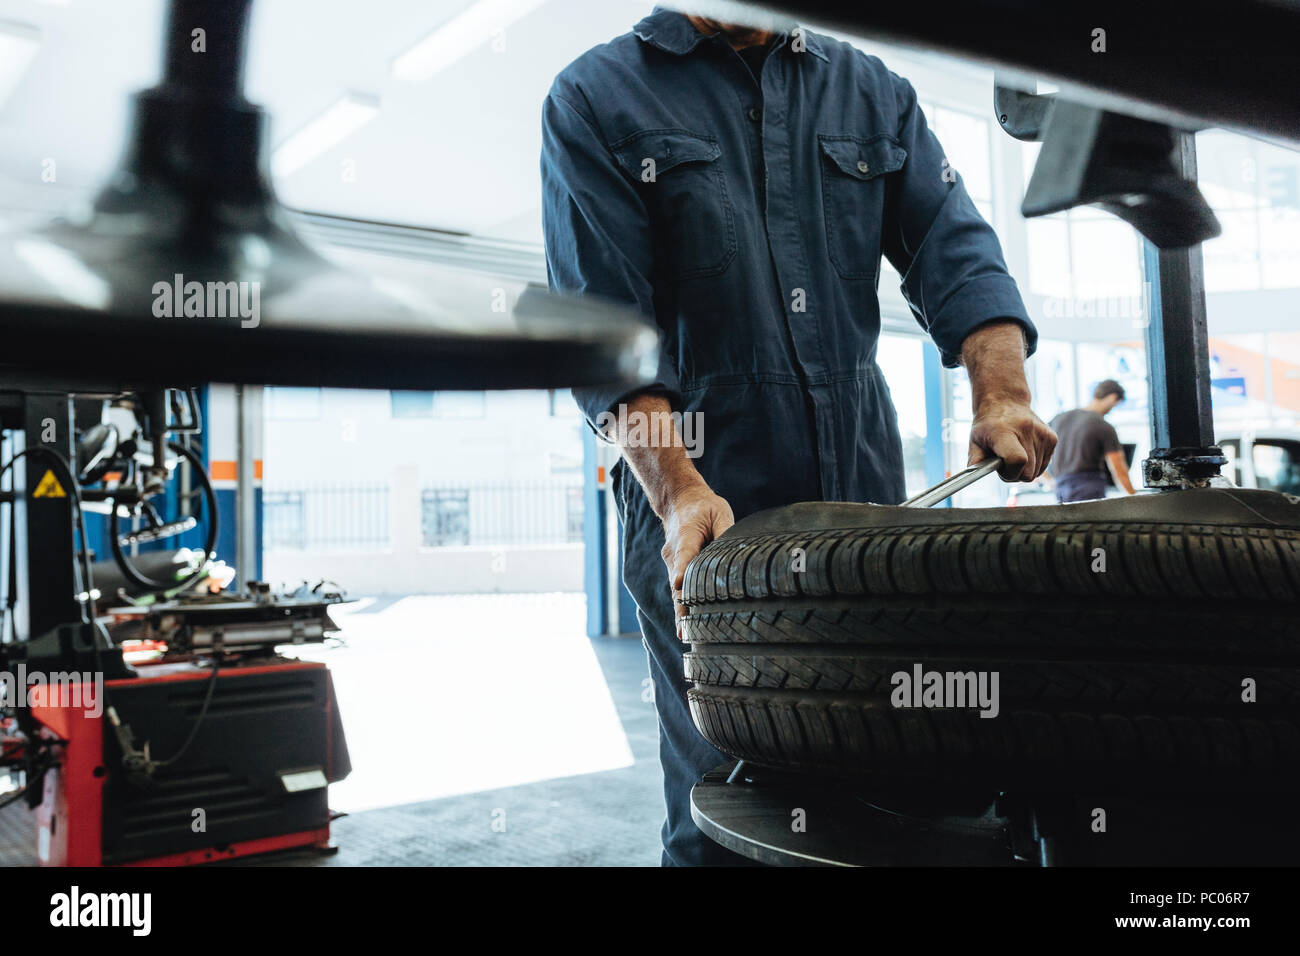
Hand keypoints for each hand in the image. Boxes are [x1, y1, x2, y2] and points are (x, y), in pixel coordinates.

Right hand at [659, 481, 734, 637]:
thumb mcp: (719, 512)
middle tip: (684, 630)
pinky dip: (682, 606)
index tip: (679, 584)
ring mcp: (671, 563)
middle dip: (681, 606)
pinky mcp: (673, 569)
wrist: (679, 501)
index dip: (682, 571)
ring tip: (684, 635)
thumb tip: (738, 557)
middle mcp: (674, 553)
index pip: (684, 555)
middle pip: (677, 583)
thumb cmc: (703, 507)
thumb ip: (727, 534)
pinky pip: (678, 590)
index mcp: (686, 535)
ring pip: (675, 591)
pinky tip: (686, 628)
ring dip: (680, 612)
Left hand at [968, 399, 1056, 481]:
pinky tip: (1024, 450)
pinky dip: (1033, 464)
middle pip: (1028, 473)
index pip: (1018, 460)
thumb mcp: (974, 442)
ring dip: (1024, 469)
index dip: (1009, 473)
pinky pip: (1044, 466)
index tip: (1000, 467)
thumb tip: (973, 475)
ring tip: (1013, 453)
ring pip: (1036, 472)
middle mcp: (1027, 430)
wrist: (1005, 403)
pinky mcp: (1052, 438)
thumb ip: (975, 462)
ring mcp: (1042, 434)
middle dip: (1014, 474)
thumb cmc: (988, 425)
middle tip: (1004, 462)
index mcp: (1005, 431)